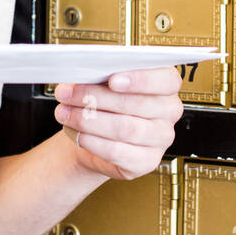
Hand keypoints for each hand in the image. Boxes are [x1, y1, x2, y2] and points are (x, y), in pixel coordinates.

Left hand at [52, 68, 183, 179]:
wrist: (98, 134)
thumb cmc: (105, 101)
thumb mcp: (104, 80)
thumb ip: (102, 73)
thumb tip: (84, 73)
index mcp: (166, 84)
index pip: (166, 80)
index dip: (140, 79)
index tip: (112, 80)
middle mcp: (169, 111)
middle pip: (137, 104)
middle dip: (97, 98)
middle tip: (68, 93)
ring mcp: (161, 138)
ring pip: (126, 129)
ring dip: (89, 120)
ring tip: (65, 113)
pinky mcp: (147, 161)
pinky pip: (119, 152)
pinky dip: (94, 142)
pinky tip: (79, 134)